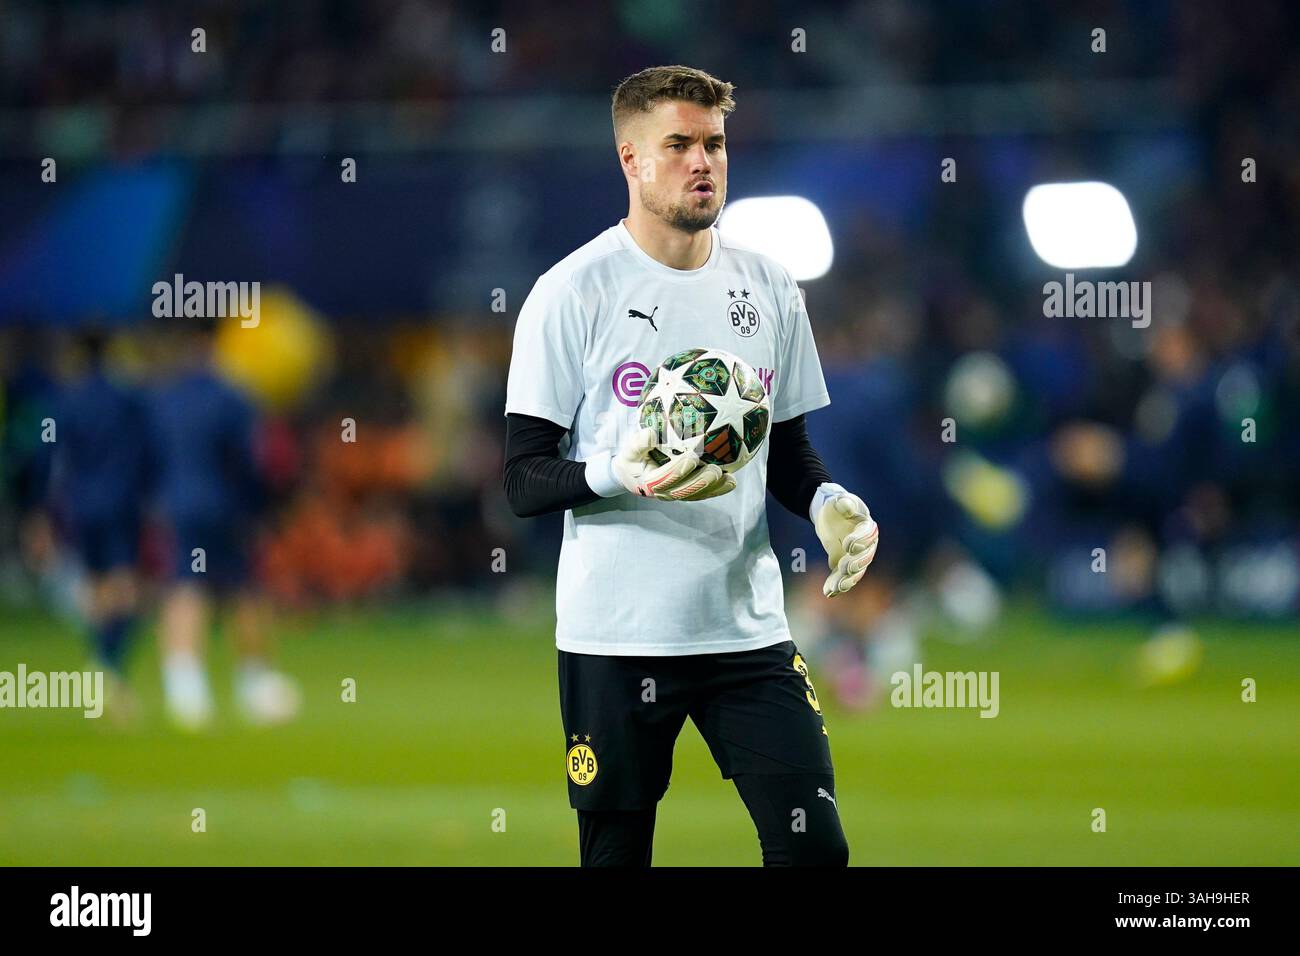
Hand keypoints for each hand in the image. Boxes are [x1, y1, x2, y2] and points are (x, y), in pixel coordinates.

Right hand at [610, 427, 734, 501]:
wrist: (632, 475)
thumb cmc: (633, 458)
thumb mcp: (629, 450)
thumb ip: (638, 444)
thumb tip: (650, 433)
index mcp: (649, 483)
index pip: (664, 478)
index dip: (679, 470)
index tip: (692, 457)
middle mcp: (663, 493)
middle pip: (684, 491)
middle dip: (701, 482)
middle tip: (715, 469)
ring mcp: (676, 495)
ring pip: (696, 495)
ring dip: (713, 488)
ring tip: (729, 478)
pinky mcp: (686, 494)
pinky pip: (702, 494)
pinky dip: (717, 490)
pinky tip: (731, 480)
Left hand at [813, 487, 878, 597]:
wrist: (832, 517)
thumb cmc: (838, 506)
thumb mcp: (840, 500)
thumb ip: (844, 503)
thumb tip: (846, 505)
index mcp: (868, 527)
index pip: (867, 535)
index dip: (859, 540)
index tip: (847, 545)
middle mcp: (866, 545)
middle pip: (864, 557)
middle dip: (855, 563)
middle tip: (844, 567)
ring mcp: (856, 558)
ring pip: (855, 572)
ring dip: (845, 580)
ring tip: (834, 587)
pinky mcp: (844, 566)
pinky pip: (843, 578)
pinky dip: (836, 585)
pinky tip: (828, 592)